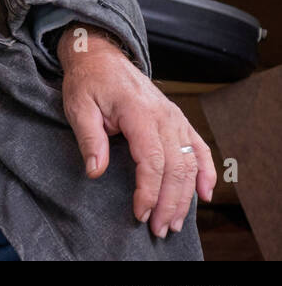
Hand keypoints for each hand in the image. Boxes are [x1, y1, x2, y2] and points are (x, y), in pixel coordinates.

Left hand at [58, 25, 215, 237]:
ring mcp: (174, 117)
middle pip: (175, 168)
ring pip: (190, 164)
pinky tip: (205, 194)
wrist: (100, 55)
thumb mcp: (78, 106)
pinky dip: (206, 172)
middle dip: (169, 203)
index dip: (149, 191)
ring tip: (176, 223)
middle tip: (159, 229)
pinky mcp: (178, 119)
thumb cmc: (88, 80)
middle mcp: (164, 116)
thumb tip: (95, 172)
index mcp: (139, 113)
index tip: (140, 213)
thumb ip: (89, 139)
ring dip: (185, 196)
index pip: (152, 161)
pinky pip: (199, 148)